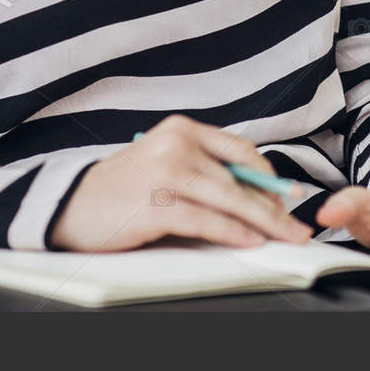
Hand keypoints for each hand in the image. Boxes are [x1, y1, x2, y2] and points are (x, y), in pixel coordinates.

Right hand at [49, 115, 313, 252]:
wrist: (71, 204)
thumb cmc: (123, 189)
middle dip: (275, 206)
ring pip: (230, 199)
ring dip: (264, 222)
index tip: (288, 196)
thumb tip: (254, 194)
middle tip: (298, 226)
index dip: (269, 176)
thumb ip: (203, 170)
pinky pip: (207, 220)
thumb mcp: (164, 163)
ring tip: (285, 237)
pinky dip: (234, 232)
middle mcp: (176, 144)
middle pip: (240, 178)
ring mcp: (166, 173)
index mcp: (181, 129)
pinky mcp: (157, 205)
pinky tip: (252, 241)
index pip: (240, 150)